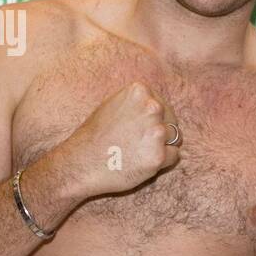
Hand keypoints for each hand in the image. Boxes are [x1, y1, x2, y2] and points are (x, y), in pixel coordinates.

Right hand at [58, 80, 180, 196]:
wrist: (81, 164)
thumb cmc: (95, 136)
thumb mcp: (113, 106)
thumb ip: (137, 103)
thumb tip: (158, 105)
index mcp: (140, 91)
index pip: (162, 105)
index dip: (154, 120)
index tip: (139, 130)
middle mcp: (151, 108)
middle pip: (171, 121)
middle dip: (160, 133)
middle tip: (137, 143)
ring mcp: (156, 132)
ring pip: (175, 139)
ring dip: (161, 147)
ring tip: (136, 153)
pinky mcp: (158, 156)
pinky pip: (174, 157)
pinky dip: (162, 162)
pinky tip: (141, 163)